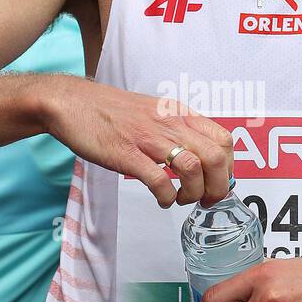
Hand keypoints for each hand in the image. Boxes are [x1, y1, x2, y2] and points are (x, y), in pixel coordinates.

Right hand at [41, 78, 233, 206]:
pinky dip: (165, 196)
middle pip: (215, 157)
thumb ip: (177, 131)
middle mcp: (169, 123)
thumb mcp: (155, 112)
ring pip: (192, 168)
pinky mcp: (127, 153)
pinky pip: (158, 180)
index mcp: (179, 114)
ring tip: (181, 199)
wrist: (73, 102)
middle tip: (206, 199)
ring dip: (192, 193)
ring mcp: (148, 138)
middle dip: (217, 187)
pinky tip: (161, 199)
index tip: (219, 182)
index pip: (223, 139)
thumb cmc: (112, 111)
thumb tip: (198, 157)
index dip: (228, 167)